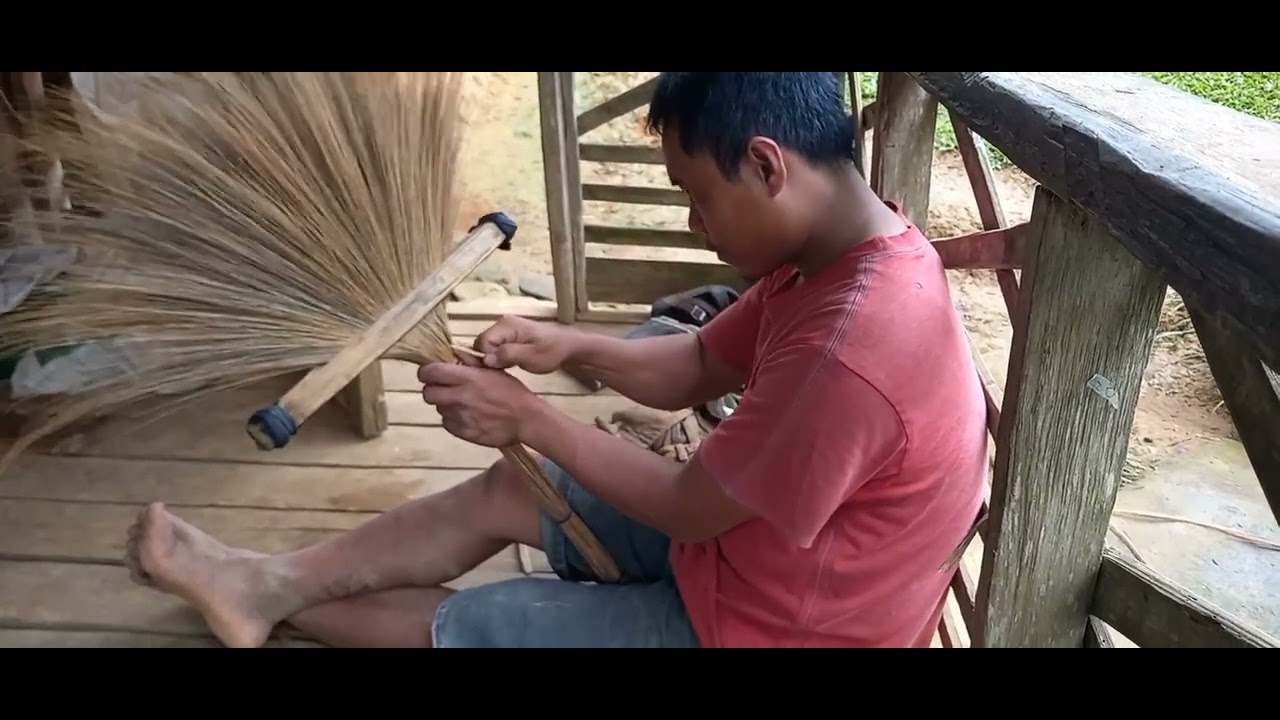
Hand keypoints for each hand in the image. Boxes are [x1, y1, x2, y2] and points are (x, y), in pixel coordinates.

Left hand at [418, 361, 541, 446]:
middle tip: (445, 389)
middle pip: (427, 393)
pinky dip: (453, 419)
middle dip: (433, 389)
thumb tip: (453, 355)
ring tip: (462, 403)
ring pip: (438, 408)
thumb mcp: (494, 370)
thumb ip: (471, 362)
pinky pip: (447, 423)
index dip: (427, 372)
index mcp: (466, 378)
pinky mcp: (462, 432)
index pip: (429, 372)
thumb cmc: (512, 392)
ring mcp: (459, 416)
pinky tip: (468, 416)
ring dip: (445, 404)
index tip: (432, 373)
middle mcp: (458, 397)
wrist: (526, 420)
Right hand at [472, 315, 578, 374]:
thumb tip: (486, 359)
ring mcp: (505, 329)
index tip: (501, 368)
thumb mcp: (531, 356)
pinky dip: (500, 357)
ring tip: (510, 366)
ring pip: (488, 347)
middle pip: (482, 344)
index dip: (487, 358)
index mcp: (505, 325)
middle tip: (506, 368)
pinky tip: (511, 363)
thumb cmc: (552, 351)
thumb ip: (508, 355)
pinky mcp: (509, 336)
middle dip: (490, 359)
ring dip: (495, 359)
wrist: (569, 347)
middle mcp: (502, 323)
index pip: (481, 343)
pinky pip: (496, 347)